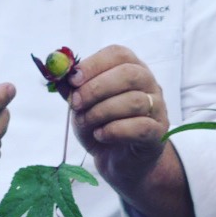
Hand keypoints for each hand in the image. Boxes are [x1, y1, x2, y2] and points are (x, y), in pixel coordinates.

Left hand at [67, 46, 166, 190]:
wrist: (120, 162)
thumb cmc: (103, 126)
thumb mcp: (83, 106)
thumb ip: (73, 89)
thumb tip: (57, 74)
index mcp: (131, 68)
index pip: (118, 54)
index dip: (94, 64)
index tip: (73, 79)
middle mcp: (149, 84)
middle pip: (129, 74)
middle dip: (97, 88)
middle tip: (76, 103)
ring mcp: (157, 108)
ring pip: (135, 101)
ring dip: (102, 112)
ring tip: (86, 122)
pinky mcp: (158, 133)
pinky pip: (140, 127)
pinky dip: (115, 130)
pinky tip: (101, 135)